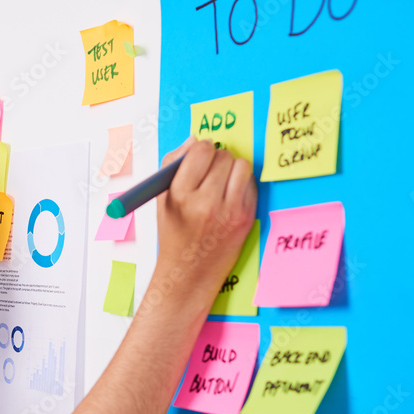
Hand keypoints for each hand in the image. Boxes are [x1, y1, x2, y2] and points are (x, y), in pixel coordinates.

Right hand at [151, 137, 257, 312]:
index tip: (200, 157)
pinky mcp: (245, 219)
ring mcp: (228, 212)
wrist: (188, 273)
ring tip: (222, 185)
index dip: (201, 150)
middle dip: (217, 161)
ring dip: (233, 170)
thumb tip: (196, 140)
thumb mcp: (162, 198)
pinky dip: (242, 186)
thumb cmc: (175, 233)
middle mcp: (205, 202)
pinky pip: (251, 185)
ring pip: (241, 166)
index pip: (200, 150)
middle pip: (223, 156)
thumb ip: (173, 163)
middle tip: (210, 175)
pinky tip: (230, 199)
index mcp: (180, 194)